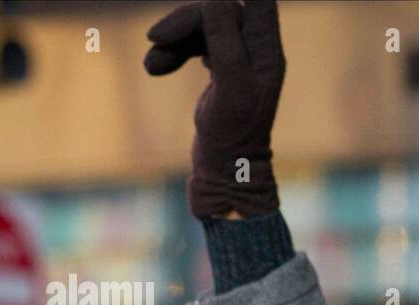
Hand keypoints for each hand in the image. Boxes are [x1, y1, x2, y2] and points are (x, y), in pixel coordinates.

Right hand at [144, 0, 284, 218]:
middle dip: (186, 20)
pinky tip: (153, 68)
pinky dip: (172, 51)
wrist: (226, 173)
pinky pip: (193, 44)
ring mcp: (238, 61)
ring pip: (202, 25)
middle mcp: (257, 52)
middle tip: (154, 38)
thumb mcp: (230, 85)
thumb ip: (225, 40)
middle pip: (220, 9)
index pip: (258, 1)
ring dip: (173, 39)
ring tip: (151, 64)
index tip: (207, 0)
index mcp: (267, 52)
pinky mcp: (220, 71)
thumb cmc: (233, 135)